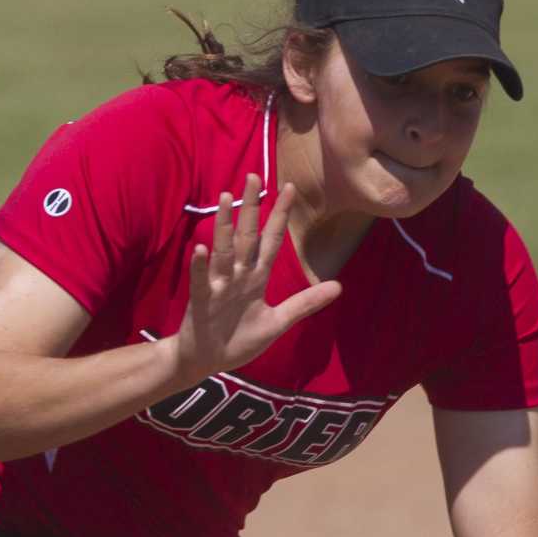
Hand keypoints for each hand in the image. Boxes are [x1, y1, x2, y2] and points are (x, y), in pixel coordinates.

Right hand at [171, 178, 341, 383]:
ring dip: (224, 226)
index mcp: (256, 278)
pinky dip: (199, 266)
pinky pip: (200, 281)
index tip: (290, 188)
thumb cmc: (238, 340)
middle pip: (246, 236)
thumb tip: (338, 286)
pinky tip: (200, 249)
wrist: (205, 361)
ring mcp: (218, 287)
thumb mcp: (278, 323)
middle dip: (250, 208)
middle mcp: (238, 276)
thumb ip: (304, 304)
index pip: (271, 241)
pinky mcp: (201, 302)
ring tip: (226, 198)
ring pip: (223, 252)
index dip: (280, 216)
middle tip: (253, 175)